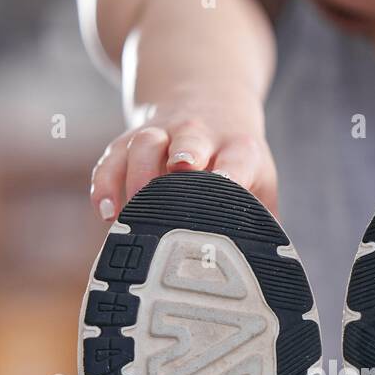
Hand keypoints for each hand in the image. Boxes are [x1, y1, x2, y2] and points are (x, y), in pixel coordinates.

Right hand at [90, 93, 277, 217]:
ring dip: (139, 172)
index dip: (230, 172)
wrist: (208, 102)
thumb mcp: (261, 183)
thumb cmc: (238, 162)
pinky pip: (111, 159)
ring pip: (145, 143)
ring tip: (134, 212)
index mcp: (238, 149)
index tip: (225, 186)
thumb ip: (265, 224)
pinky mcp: (128, 141)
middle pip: (188, 139)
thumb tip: (269, 272)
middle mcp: (198, 135)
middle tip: (180, 171)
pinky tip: (106, 212)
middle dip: (184, 153)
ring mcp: (161, 135)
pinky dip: (105, 183)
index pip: (236, 159)